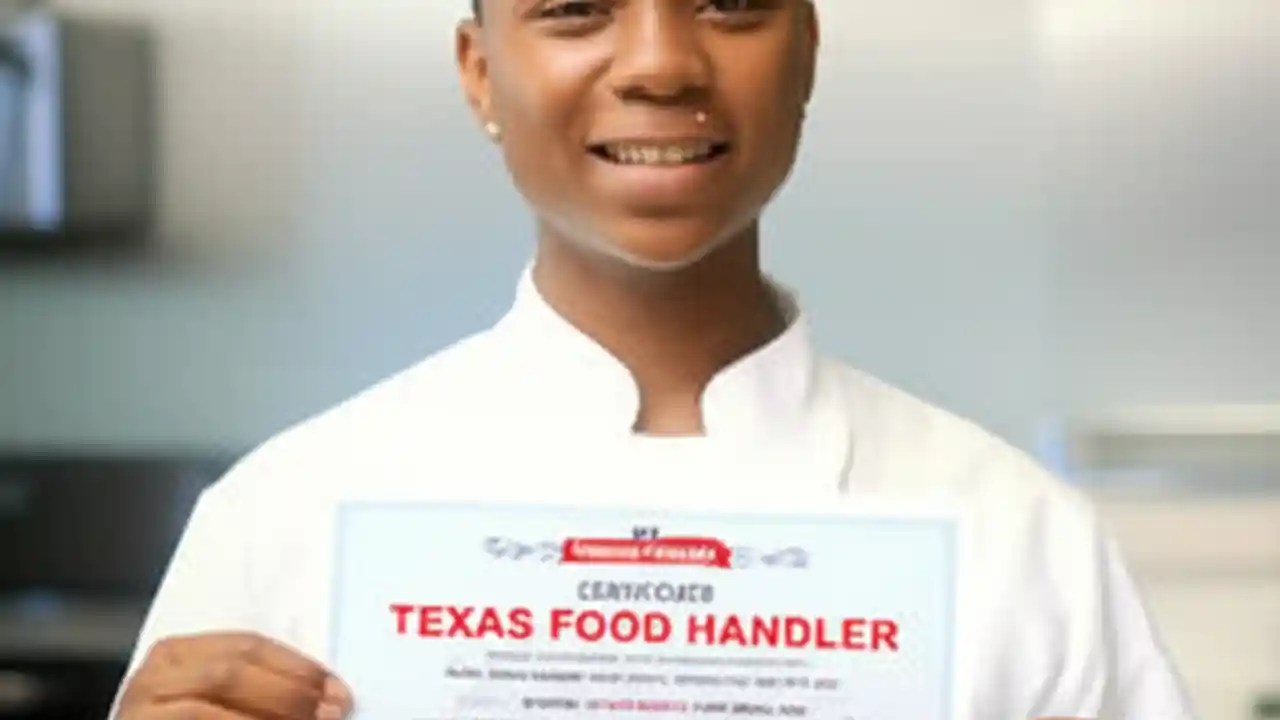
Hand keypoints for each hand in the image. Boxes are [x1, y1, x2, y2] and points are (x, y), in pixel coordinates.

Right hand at [116, 632, 352, 719]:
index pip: (249, 646)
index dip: (300, 667)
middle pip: (234, 668)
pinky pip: (201, 719)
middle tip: (330, 712)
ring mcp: (141, 705)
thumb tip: (327, 697)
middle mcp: (157, 673)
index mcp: (180, 654)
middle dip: (290, 691)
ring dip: (272, 712)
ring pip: (216, 692)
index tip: (338, 690)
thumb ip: (261, 691)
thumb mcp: (226, 703)